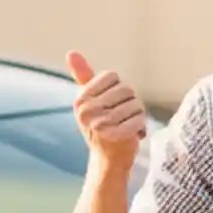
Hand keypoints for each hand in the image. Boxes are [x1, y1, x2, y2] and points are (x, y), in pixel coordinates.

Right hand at [66, 51, 146, 167]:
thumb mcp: (90, 100)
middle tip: (123, 118)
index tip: (112, 104)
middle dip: (131, 102)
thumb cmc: (101, 125)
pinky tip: (134, 135)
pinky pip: (140, 120)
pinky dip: (141, 127)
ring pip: (135, 104)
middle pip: (126, 89)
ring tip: (128, 126)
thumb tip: (71, 52)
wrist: (108, 160)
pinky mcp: (115, 136)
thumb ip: (82, 75)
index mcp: (81, 100)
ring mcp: (100, 124)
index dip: (118, 89)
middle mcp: (87, 111)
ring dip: (137, 115)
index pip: (112, 76)